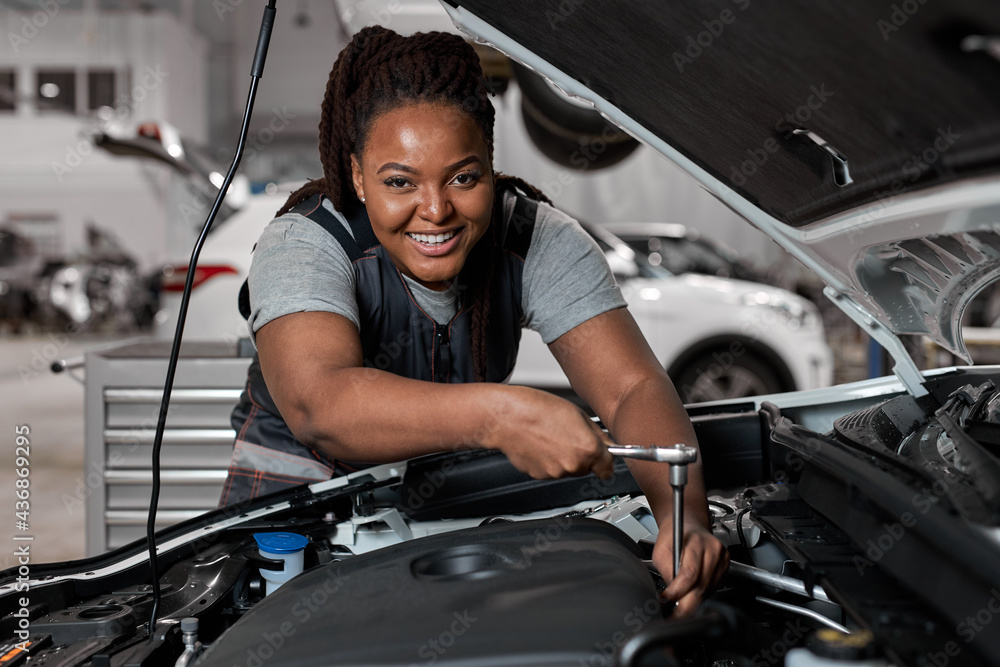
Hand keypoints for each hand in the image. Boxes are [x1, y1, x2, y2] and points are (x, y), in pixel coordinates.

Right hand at [484, 386, 614, 478]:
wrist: (508, 417)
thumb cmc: (538, 409)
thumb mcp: (577, 413)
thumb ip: (596, 434)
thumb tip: (606, 444)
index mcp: (588, 448)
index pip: (608, 468)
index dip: (605, 461)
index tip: (603, 459)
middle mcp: (574, 464)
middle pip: (587, 468)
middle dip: (582, 456)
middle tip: (568, 437)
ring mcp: (555, 472)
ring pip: (568, 469)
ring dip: (564, 458)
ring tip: (550, 437)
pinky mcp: (539, 476)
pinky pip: (551, 471)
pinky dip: (548, 461)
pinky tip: (540, 444)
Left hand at [653, 514, 728, 616]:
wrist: (688, 525)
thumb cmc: (674, 534)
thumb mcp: (661, 550)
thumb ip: (666, 571)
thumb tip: (670, 596)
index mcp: (696, 542)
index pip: (689, 574)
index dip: (677, 592)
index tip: (666, 600)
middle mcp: (713, 550)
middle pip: (701, 586)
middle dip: (686, 605)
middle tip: (674, 615)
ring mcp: (722, 558)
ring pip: (708, 590)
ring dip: (694, 601)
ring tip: (680, 605)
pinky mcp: (726, 565)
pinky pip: (714, 587)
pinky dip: (703, 594)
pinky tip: (692, 593)